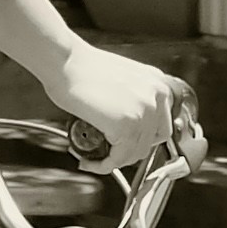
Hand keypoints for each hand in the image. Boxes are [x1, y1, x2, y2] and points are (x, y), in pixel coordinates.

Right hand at [51, 44, 184, 165]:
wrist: (65, 61)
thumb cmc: (82, 68)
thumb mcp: (122, 79)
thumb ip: (133, 99)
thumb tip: (129, 124)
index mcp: (158, 83)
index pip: (161, 124)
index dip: (141, 139)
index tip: (126, 145)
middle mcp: (157, 96)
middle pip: (152, 141)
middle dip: (129, 151)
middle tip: (109, 152)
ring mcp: (145, 111)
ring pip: (136, 153)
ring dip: (115, 161)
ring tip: (96, 158)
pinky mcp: (128, 125)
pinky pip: (119, 158)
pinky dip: (104, 165)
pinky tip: (91, 161)